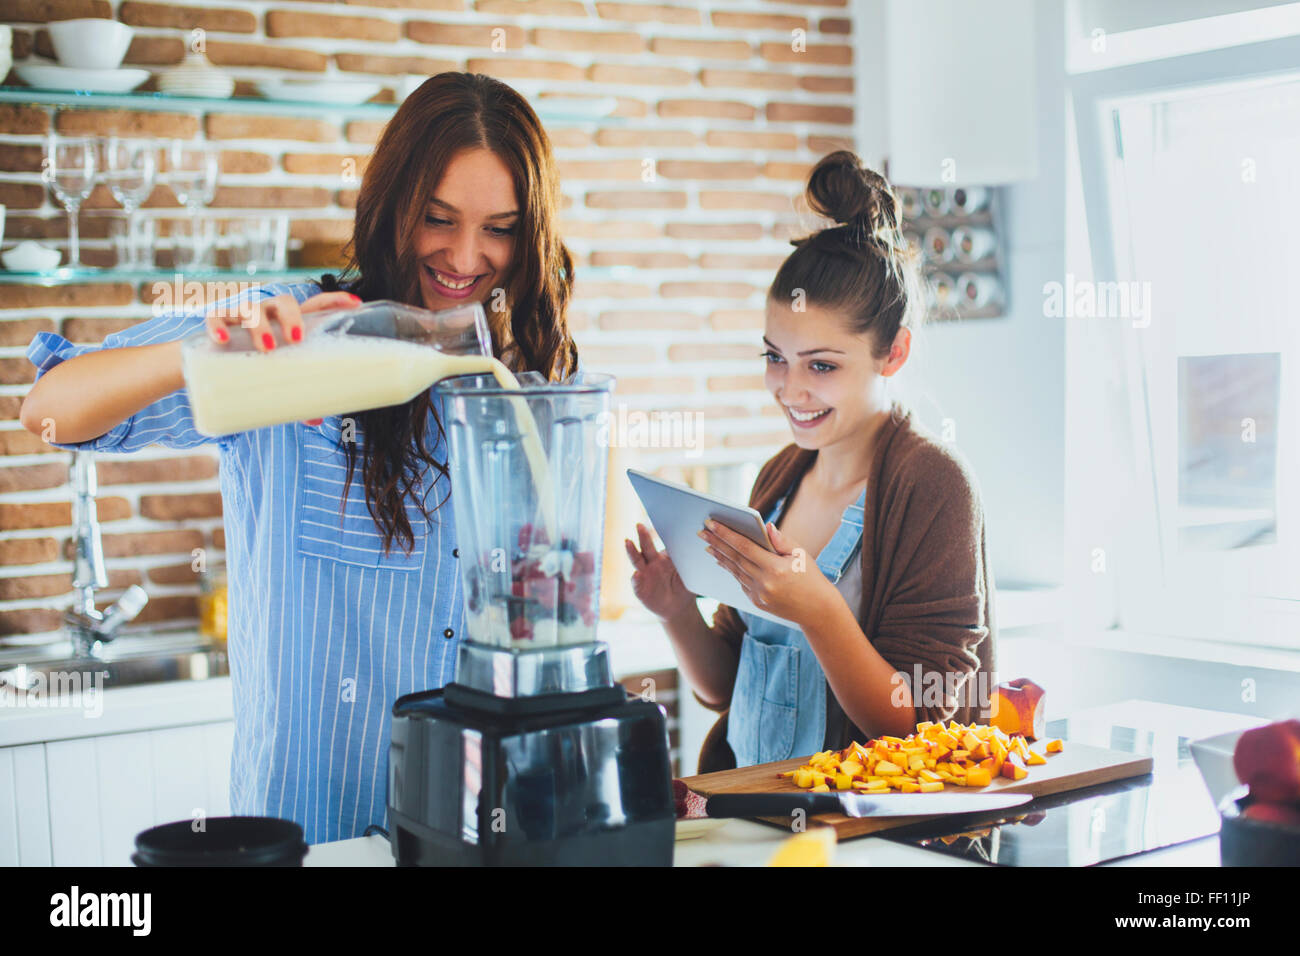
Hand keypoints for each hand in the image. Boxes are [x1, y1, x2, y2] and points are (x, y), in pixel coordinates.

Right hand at [204, 290, 362, 425]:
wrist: (210, 366)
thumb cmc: (255, 367)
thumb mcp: (278, 377)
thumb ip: (297, 394)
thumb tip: (317, 420)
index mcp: (289, 322)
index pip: (315, 304)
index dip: (335, 300)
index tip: (356, 304)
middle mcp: (268, 313)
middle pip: (284, 301)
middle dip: (292, 316)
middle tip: (296, 339)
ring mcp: (241, 315)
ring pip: (251, 308)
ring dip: (260, 324)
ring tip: (267, 347)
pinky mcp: (216, 322)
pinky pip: (214, 317)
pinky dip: (217, 326)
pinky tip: (221, 340)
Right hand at [625, 522, 696, 622]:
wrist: (677, 608)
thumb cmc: (684, 587)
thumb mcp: (690, 574)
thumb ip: (691, 562)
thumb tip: (702, 548)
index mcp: (664, 557)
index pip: (661, 542)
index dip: (658, 532)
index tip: (657, 519)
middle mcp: (652, 563)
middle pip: (646, 547)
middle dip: (643, 536)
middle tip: (640, 525)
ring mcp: (644, 575)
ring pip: (637, 560)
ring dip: (632, 551)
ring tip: (628, 541)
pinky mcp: (640, 589)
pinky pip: (637, 582)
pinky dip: (636, 579)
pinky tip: (636, 574)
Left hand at [699, 519, 837, 626]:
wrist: (817, 610)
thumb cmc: (811, 577)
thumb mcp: (800, 554)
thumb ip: (781, 540)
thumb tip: (765, 526)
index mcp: (775, 567)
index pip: (744, 547)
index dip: (726, 534)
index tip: (711, 524)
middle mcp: (764, 582)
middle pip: (734, 558)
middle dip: (716, 543)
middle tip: (701, 531)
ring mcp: (759, 594)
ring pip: (735, 571)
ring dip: (720, 557)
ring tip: (707, 545)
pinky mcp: (757, 602)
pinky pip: (741, 582)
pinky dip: (731, 570)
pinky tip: (723, 560)